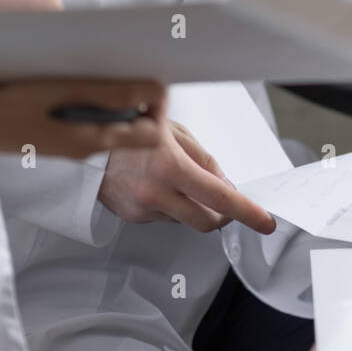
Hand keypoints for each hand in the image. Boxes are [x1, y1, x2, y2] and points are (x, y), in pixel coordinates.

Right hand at [0, 75, 167, 158]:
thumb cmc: (8, 103)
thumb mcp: (61, 91)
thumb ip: (109, 94)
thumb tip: (151, 92)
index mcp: (93, 141)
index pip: (153, 135)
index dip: (159, 107)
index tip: (149, 78)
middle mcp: (88, 149)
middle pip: (137, 130)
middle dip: (141, 100)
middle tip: (128, 69)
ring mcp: (73, 146)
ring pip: (114, 124)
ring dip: (117, 99)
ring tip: (103, 71)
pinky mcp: (59, 138)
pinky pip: (92, 122)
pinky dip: (95, 103)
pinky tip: (78, 83)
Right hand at [98, 117, 276, 234]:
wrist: (87, 142)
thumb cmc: (130, 128)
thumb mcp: (174, 133)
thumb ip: (204, 161)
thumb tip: (227, 186)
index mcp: (169, 166)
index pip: (219, 198)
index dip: (247, 212)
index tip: (264, 222)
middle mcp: (155, 192)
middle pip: (206, 222)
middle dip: (223, 216)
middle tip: (228, 204)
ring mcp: (142, 208)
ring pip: (185, 220)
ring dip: (194, 207)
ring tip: (177, 180)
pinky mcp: (132, 217)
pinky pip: (165, 218)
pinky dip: (172, 207)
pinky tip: (159, 186)